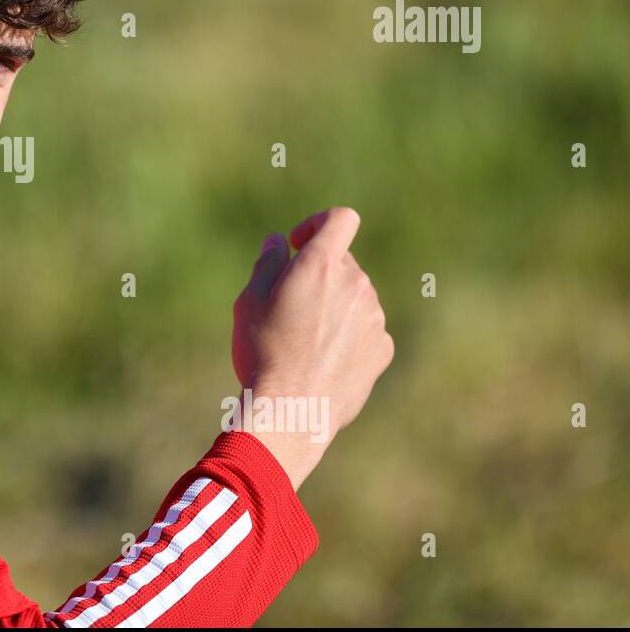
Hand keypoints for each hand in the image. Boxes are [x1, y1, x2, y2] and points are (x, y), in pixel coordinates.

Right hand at [230, 207, 394, 489]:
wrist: (292, 412)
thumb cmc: (262, 352)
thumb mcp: (249, 301)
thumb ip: (266, 263)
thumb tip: (277, 243)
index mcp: (321, 265)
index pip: (340, 219)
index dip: (318, 224)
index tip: (297, 245)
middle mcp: (356, 284)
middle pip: (342, 263)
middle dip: (318, 275)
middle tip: (286, 306)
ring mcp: (374, 317)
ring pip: (355, 297)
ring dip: (333, 306)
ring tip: (303, 340)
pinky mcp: (382, 349)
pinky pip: (365, 329)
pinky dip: (347, 335)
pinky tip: (322, 360)